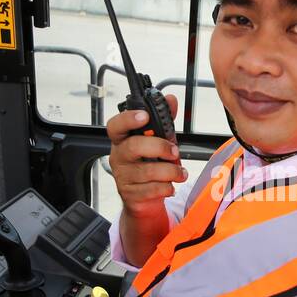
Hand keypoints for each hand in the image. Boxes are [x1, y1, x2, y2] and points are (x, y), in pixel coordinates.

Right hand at [106, 94, 185, 220]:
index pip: (116, 125)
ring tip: (180, 172)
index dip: (128, 119)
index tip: (144, 116)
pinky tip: (170, 185)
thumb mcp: (158, 140)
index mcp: (123, 139)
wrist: (144, 197)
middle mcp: (119, 156)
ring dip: (171, 171)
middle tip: (174, 152)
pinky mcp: (130, 194)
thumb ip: (164, 120)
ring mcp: (123, 176)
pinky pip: (152, 189)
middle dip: (159, 147)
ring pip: (147, 171)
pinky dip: (166, 187)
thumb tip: (171, 99)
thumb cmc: (150, 164)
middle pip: (134, 147)